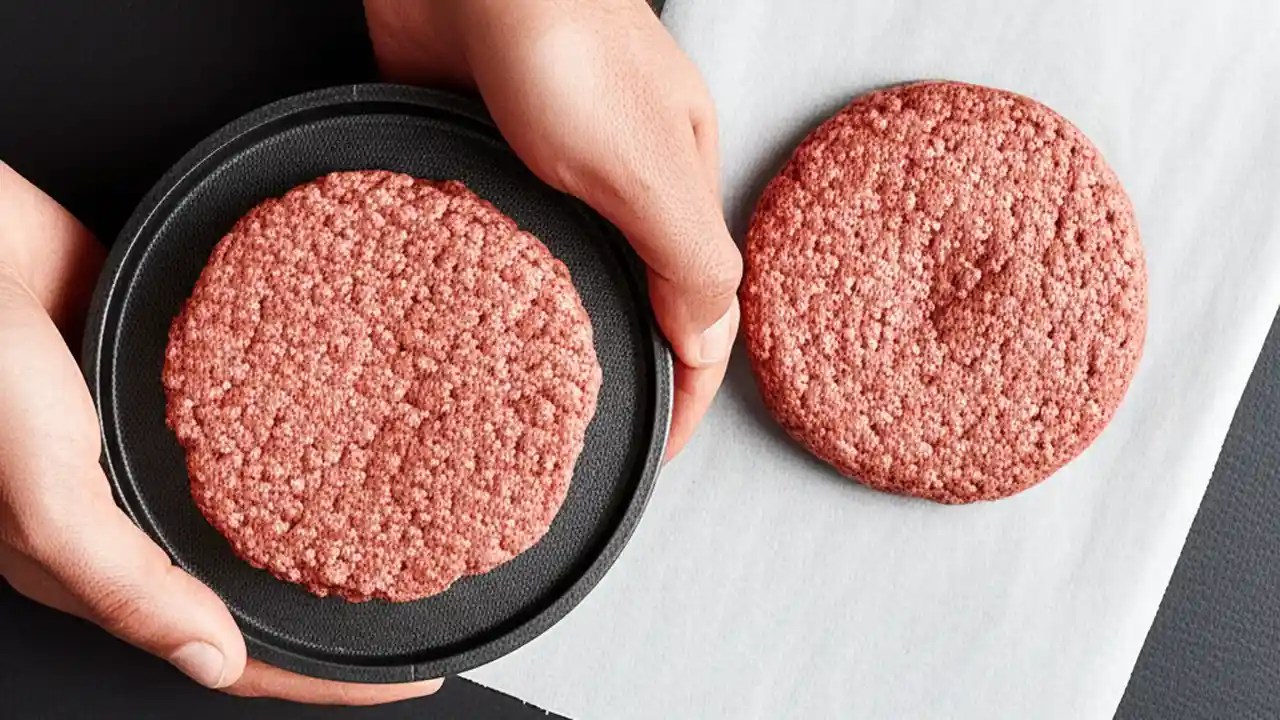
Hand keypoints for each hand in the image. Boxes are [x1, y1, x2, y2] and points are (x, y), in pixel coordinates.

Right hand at [0, 163, 439, 704]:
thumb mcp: (41, 484)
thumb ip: (121, 576)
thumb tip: (210, 660)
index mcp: (100, 566)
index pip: (231, 652)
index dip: (322, 678)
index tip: (409, 677)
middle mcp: (136, 521)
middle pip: (255, 595)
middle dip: (339, 612)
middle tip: (428, 604)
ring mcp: (156, 458)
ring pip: (259, 519)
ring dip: (330, 530)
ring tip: (411, 533)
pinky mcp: (176, 394)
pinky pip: (252, 438)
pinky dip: (304, 450)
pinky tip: (357, 441)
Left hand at [367, 0, 742, 457]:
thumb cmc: (564, 45)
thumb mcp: (648, 168)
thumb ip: (689, 261)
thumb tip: (710, 348)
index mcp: (678, 184)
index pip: (701, 309)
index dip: (690, 388)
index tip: (656, 453)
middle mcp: (615, 181)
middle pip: (633, 297)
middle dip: (621, 369)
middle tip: (581, 438)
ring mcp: (544, 168)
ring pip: (558, 271)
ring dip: (546, 330)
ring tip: (511, 400)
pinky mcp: (477, 153)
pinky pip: (488, 234)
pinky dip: (481, 279)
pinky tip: (457, 316)